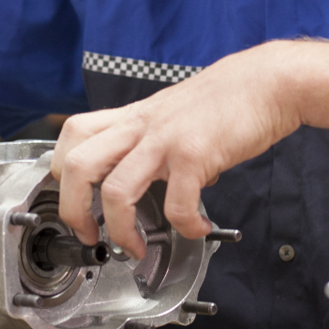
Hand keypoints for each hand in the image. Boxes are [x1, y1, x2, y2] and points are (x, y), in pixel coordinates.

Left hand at [51, 43, 298, 257]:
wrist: (267, 82)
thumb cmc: (225, 99)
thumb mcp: (172, 113)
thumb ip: (152, 141)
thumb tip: (151, 179)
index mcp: (132, 117)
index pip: (73, 134)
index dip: (61, 172)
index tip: (75, 203)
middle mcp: (141, 126)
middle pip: (76, 165)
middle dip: (72, 211)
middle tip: (89, 234)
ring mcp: (165, 139)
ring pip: (115, 190)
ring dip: (120, 231)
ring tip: (134, 247)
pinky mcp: (195, 154)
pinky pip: (177, 205)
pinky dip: (184, 227)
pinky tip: (197, 228)